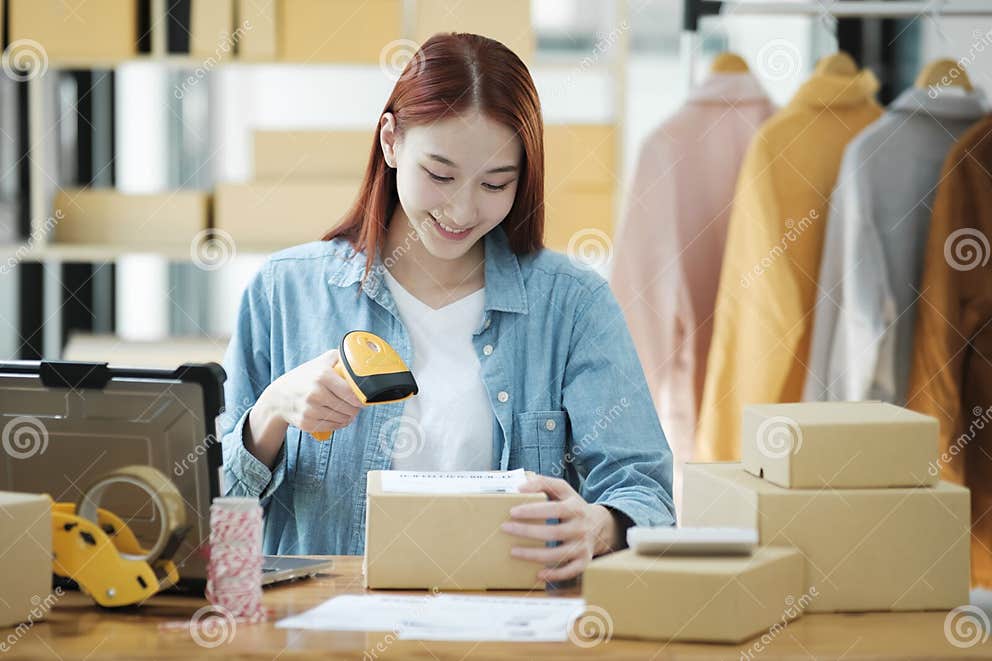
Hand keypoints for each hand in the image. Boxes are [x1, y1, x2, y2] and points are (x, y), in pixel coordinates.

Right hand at [268, 349, 363, 434]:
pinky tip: (340, 418)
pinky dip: (339, 424)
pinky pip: (332, 427)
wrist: (278, 397)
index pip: (351, 393)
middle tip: (357, 406)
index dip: (361, 398)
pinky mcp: (307, 423)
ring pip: (342, 418)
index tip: (364, 398)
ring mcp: (310, 410)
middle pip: (348, 407)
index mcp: (322, 376)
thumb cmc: (303, 378)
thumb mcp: (318, 362)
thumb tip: (357, 358)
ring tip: (349, 411)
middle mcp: (315, 393)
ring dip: (349, 416)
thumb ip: (338, 357)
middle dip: (356, 408)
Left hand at [501, 475, 620, 581]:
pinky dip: (555, 574)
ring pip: (558, 554)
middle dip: (527, 532)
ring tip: (513, 551)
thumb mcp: (562, 490)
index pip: (555, 509)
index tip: (512, 512)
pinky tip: (538, 574)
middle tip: (505, 529)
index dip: (533, 511)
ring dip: (534, 555)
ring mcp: (583, 546)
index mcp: (575, 508)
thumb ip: (542, 483)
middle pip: (554, 532)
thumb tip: (520, 487)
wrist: (599, 525)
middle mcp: (581, 527)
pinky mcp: (584, 560)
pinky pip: (570, 571)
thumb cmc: (572, 505)